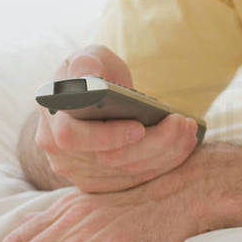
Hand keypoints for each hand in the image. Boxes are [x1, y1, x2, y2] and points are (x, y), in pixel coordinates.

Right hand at [36, 45, 198, 192]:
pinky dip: (165, 162)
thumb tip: (85, 80)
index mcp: (52, 120)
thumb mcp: (87, 58)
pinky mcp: (103, 182)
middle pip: (110, 160)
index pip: (71, 138)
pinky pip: (136, 180)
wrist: (92, 98)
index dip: (107, 136)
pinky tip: (184, 143)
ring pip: (128, 172)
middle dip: (153, 143)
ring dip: (166, 152)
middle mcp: (60, 154)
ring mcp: (80, 172)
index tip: (140, 127)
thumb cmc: (92, 73)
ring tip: (189, 129)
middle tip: (183, 124)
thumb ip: (84, 64)